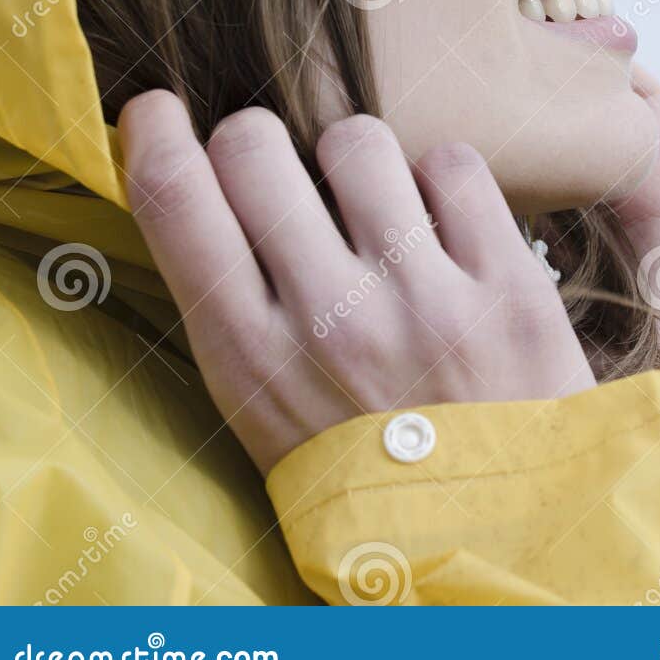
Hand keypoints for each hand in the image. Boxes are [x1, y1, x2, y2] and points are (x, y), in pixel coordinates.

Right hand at [118, 93, 595, 475]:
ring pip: (355, 139)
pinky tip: (447, 229)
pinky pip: (452, 164)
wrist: (501, 546)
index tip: (159, 113)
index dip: (153, 135)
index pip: (174, 204)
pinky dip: (444, 182)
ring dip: (358, 159)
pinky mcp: (506, 285)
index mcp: (252, 361)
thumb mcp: (269, 413)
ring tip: (378, 208)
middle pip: (252, 145)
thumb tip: (201, 186)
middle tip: (283, 173)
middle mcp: (329, 320)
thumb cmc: (370, 474)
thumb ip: (237, 308)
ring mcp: (421, 298)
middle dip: (257, 140)